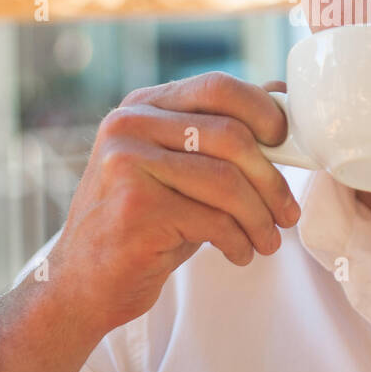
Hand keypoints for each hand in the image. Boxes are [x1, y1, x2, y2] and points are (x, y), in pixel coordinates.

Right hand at [33, 72, 300, 344]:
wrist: (82, 284)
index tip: (285, 143)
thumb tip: (282, 99)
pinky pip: (212, 221)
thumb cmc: (145, 224)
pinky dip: (238, 242)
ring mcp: (127, 165)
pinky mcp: (135, 209)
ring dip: (260, 218)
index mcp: (142, 107)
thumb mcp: (178, 171)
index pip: (217, 87)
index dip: (263, 111)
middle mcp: (129, 127)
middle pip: (230, 136)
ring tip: (269, 241)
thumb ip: (217, 136)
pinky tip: (239, 254)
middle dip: (271, 179)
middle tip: (288, 212)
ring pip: (226, 181)